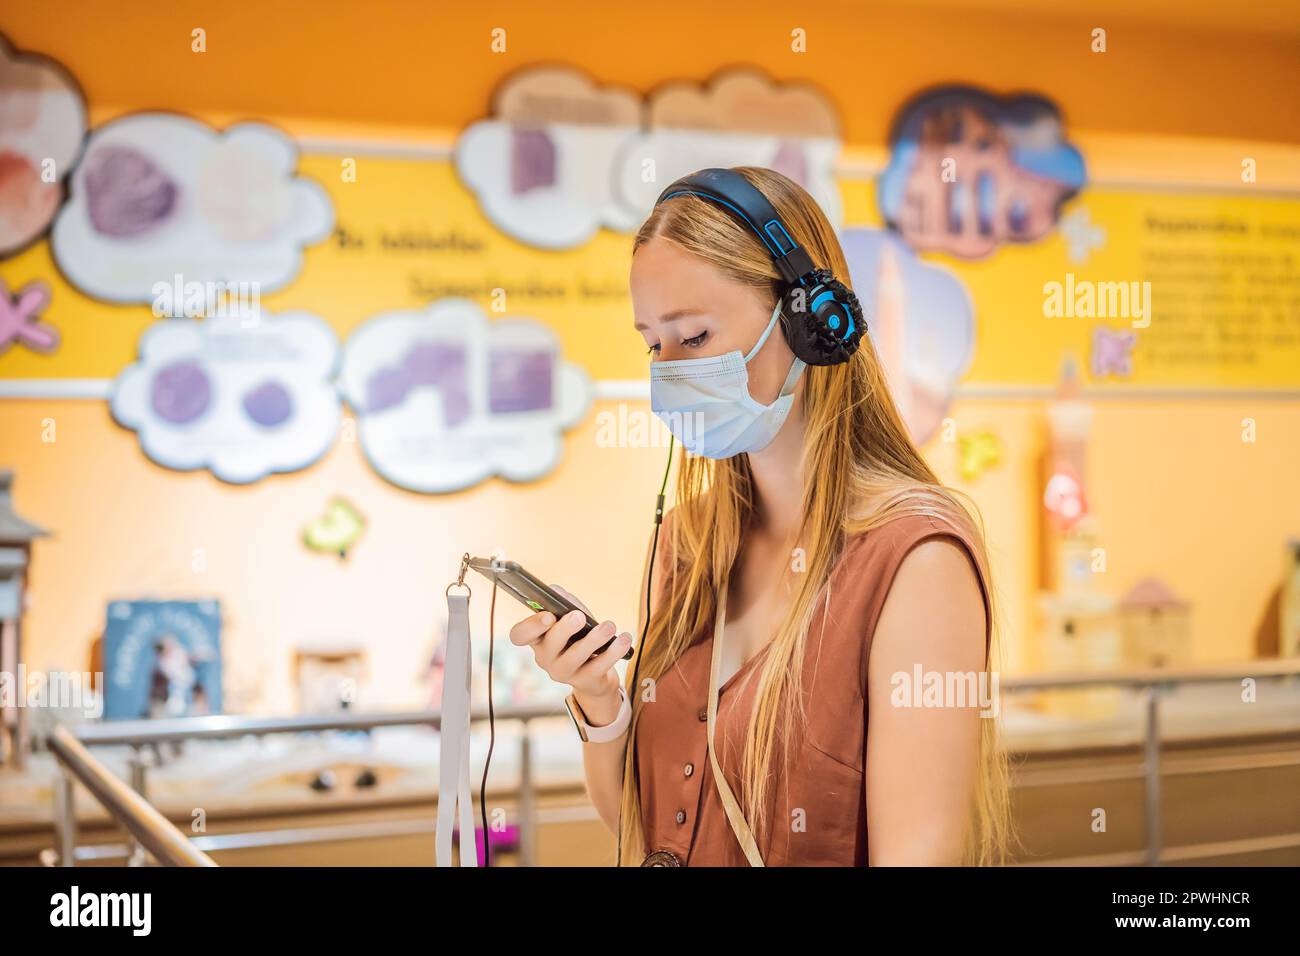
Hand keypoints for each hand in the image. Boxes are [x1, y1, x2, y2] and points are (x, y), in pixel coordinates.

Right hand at [507, 585, 631, 707]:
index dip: (531, 626)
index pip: (519, 635)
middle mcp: (545, 658)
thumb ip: (565, 605)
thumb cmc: (579, 638)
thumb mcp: (572, 619)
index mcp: (537, 639)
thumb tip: (557, 591)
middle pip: (549, 645)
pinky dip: (614, 651)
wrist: (595, 674)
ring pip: (575, 657)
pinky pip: (599, 666)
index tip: (548, 616)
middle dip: (564, 629)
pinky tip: (625, 639)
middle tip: (579, 617)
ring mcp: (563, 672)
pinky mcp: (584, 681)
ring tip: (610, 626)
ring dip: (593, 640)